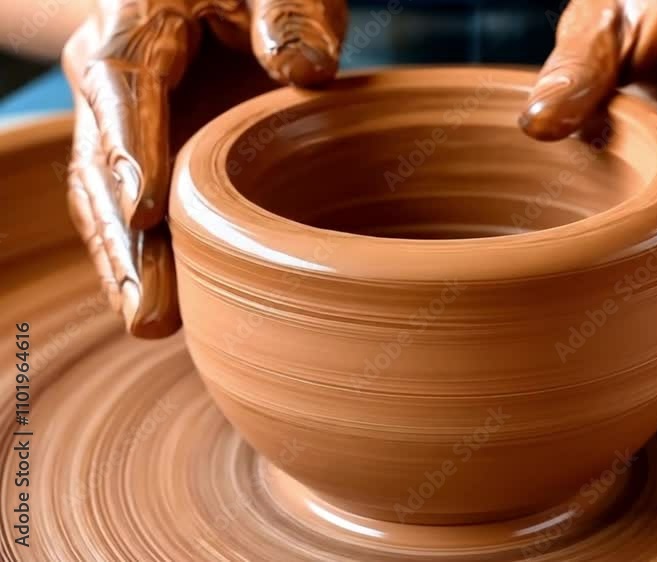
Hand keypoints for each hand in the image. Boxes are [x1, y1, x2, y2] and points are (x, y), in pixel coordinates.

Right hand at [62, 0, 346, 337]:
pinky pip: (124, 211)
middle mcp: (110, 78)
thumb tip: (306, 71)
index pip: (123, 86)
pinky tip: (157, 307)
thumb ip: (289, 17)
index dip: (130, 148)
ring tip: (150, 325)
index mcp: (139, 24)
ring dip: (125, 265)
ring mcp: (119, 123)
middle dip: (124, 240)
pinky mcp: (139, 156)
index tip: (147, 211)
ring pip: (103, 199)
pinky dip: (138, 259)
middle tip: (148, 308)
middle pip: (101, 163)